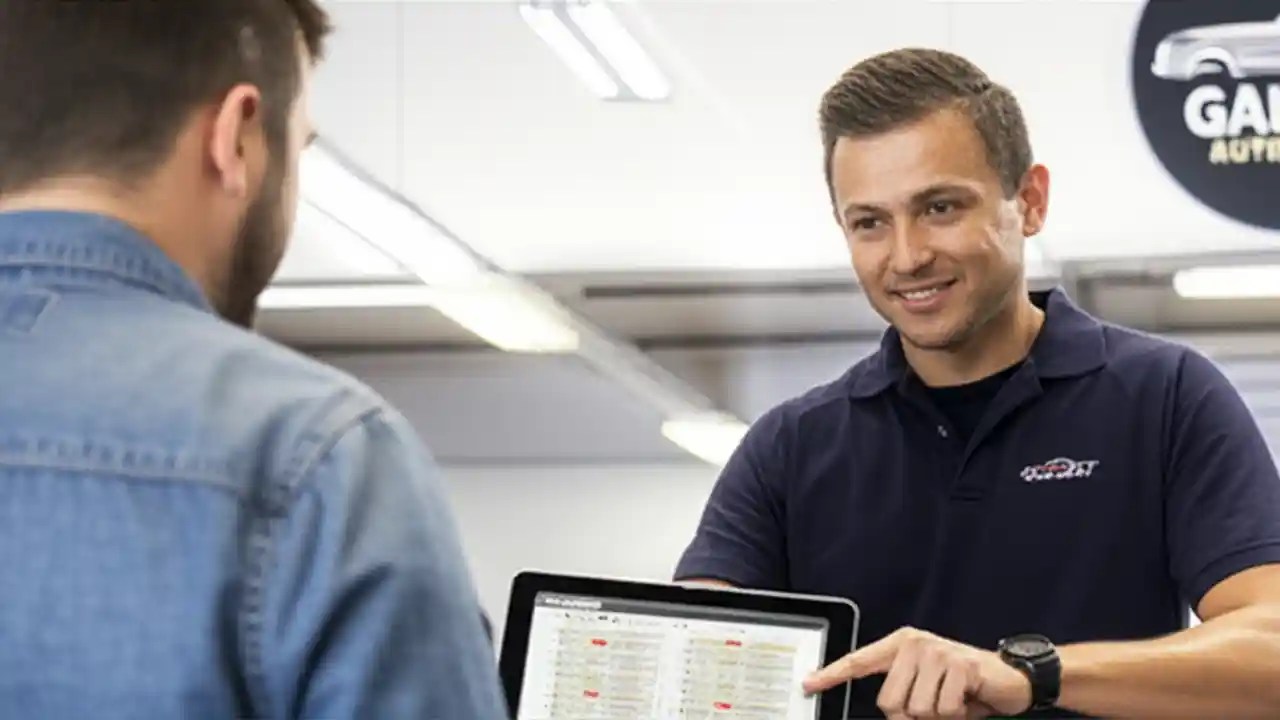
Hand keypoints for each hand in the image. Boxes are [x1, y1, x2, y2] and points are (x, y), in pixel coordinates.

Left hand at [802, 627, 1031, 719]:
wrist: (1008, 679)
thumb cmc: (961, 687)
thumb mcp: (926, 691)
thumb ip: (902, 699)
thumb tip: (890, 715)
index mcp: (900, 646)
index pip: (859, 662)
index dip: (832, 674)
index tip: (808, 683)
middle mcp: (915, 644)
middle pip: (890, 702)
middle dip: (912, 717)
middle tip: (935, 706)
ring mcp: (937, 652)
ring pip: (917, 710)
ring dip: (937, 716)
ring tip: (952, 700)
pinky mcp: (959, 665)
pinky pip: (943, 710)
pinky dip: (956, 714)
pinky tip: (967, 698)